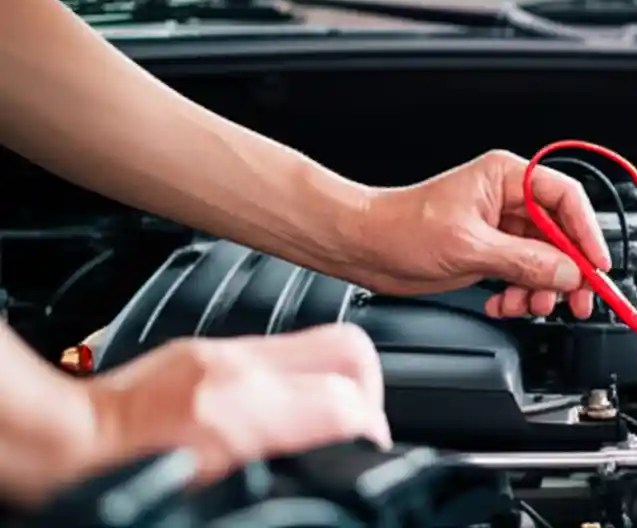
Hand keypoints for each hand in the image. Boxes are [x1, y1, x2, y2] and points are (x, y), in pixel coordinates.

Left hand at [14, 325, 388, 507]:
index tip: (370, 451)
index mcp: (236, 417)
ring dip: (340, 380)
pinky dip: (301, 377)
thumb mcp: (209, 494)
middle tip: (362, 428)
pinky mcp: (209, 348)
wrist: (62, 445)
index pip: (347, 402)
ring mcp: (223, 352)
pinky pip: (280, 349)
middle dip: (373, 391)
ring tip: (331, 418)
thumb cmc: (114, 483)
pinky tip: (288, 407)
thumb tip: (330, 467)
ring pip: (320, 342)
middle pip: (350, 352)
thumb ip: (279, 466)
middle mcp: (236, 372)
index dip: (374, 430)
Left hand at [353, 150, 609, 318]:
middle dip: (567, 271)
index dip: (587, 233)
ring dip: (540, 289)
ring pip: (544, 260)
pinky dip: (519, 293)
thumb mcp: (469, 246)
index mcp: (507, 177)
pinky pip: (523, 275)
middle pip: (561, 234)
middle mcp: (509, 199)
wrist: (365, 247)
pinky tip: (503, 303)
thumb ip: (525, 260)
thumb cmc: (401, 228)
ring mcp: (501, 227)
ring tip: (525, 305)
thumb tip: (567, 272)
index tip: (596, 266)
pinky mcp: (491, 252)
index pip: (566, 199)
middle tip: (574, 301)